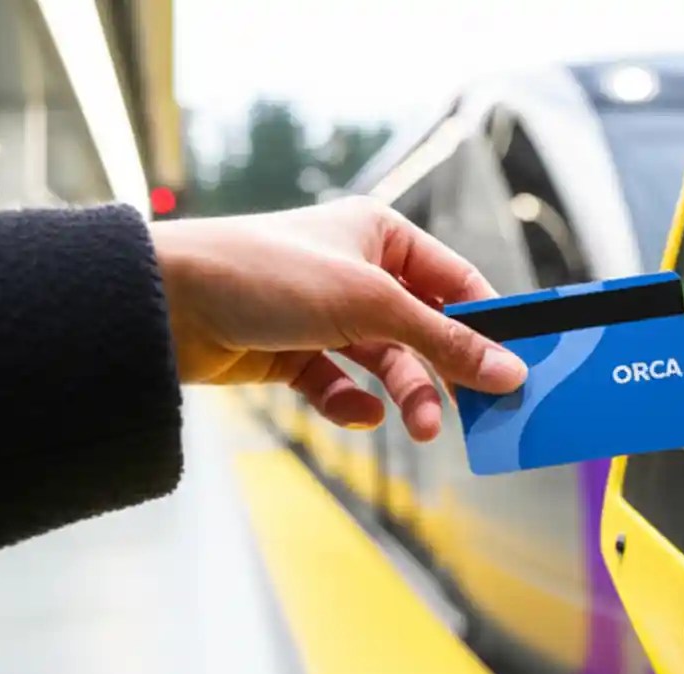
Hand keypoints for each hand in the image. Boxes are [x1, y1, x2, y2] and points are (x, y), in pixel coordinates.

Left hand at [150, 197, 527, 441]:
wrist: (167, 304)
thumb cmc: (265, 273)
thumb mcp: (370, 304)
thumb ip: (444, 341)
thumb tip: (508, 369)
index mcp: (380, 235)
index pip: (456, 282)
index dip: (487, 326)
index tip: (516, 369)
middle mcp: (356, 271)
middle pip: (424, 330)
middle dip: (443, 374)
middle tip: (470, 417)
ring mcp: (323, 315)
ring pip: (386, 363)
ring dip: (405, 396)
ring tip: (419, 428)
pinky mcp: (293, 354)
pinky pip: (340, 385)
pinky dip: (351, 403)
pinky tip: (356, 412)